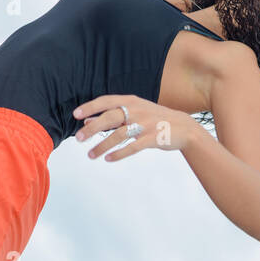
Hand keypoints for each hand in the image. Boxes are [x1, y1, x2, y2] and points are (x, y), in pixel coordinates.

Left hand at [73, 94, 192, 161]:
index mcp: (131, 101)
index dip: (90, 107)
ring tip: (91, 155)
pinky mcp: (153, 138)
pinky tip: (108, 159)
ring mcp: (146, 124)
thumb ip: (111, 116)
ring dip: (103, 145)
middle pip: (110, 117)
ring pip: (119, 135)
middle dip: (92, 128)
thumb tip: (86, 122)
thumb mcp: (134, 112)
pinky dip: (119, 153)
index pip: (106, 101)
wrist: (184, 127)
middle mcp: (137, 111)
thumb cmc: (154, 119)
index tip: (75, 115)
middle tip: (78, 138)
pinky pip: (133, 147)